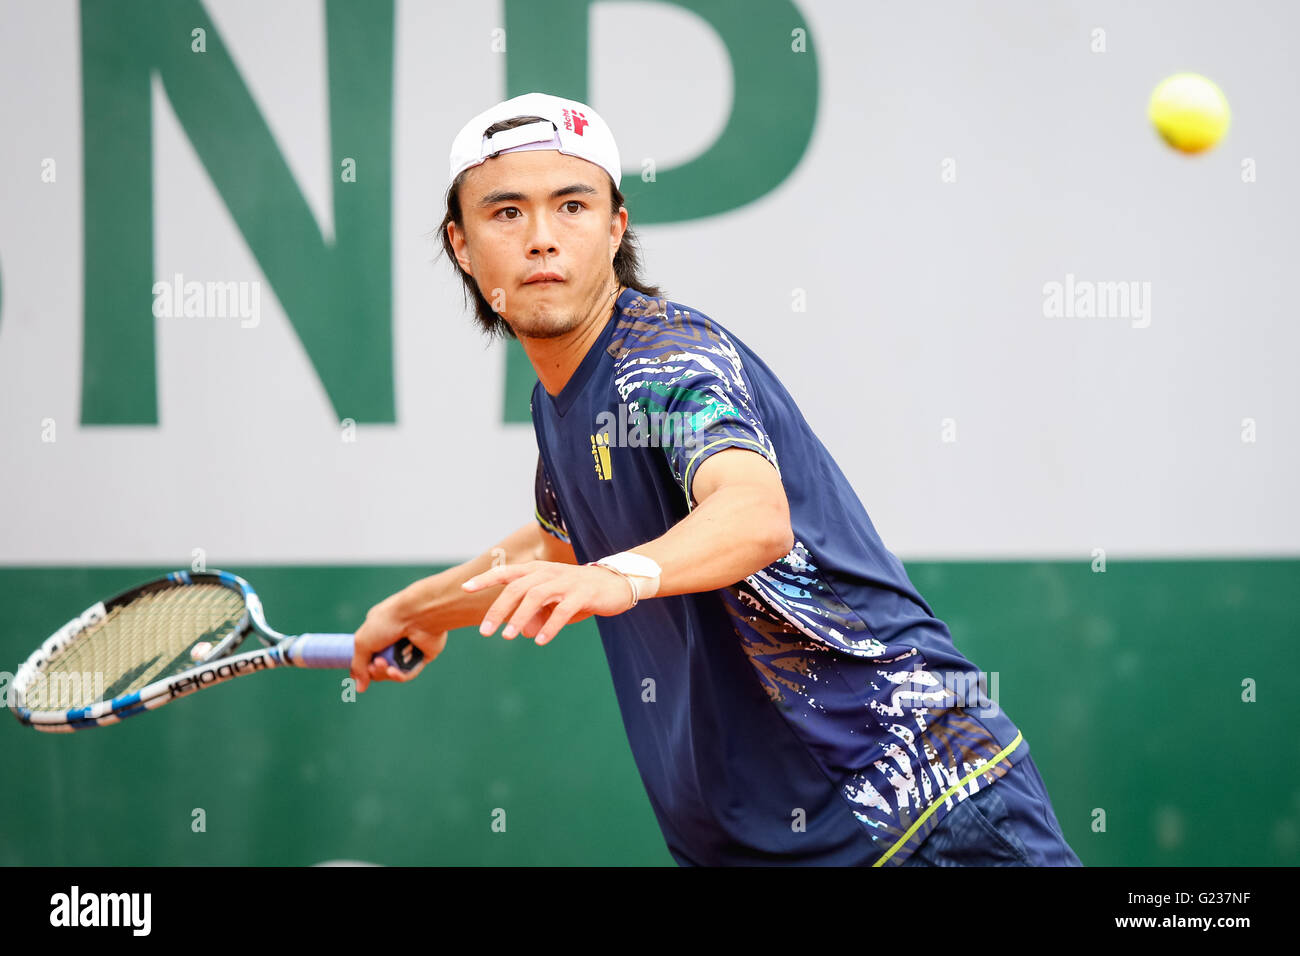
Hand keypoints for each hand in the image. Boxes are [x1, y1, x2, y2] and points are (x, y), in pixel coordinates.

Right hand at [350, 596, 447, 692]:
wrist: (417, 615)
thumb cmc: (388, 621)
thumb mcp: (362, 642)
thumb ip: (358, 665)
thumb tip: (359, 687)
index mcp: (378, 630)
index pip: (368, 654)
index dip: (362, 667)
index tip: (356, 677)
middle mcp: (394, 638)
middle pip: (380, 666)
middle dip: (374, 670)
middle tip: (374, 666)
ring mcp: (409, 648)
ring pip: (394, 671)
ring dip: (385, 672)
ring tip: (383, 664)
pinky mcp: (423, 655)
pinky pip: (410, 672)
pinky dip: (400, 675)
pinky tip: (393, 672)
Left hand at [462, 561, 635, 645]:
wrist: (618, 583)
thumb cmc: (580, 593)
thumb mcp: (555, 602)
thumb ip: (537, 614)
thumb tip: (520, 633)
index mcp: (540, 570)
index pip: (507, 572)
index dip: (485, 579)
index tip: (465, 588)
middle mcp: (550, 573)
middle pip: (517, 588)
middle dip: (498, 609)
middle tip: (485, 632)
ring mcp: (567, 582)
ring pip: (536, 597)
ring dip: (519, 618)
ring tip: (507, 637)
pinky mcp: (583, 594)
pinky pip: (562, 610)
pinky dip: (549, 626)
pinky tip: (540, 641)